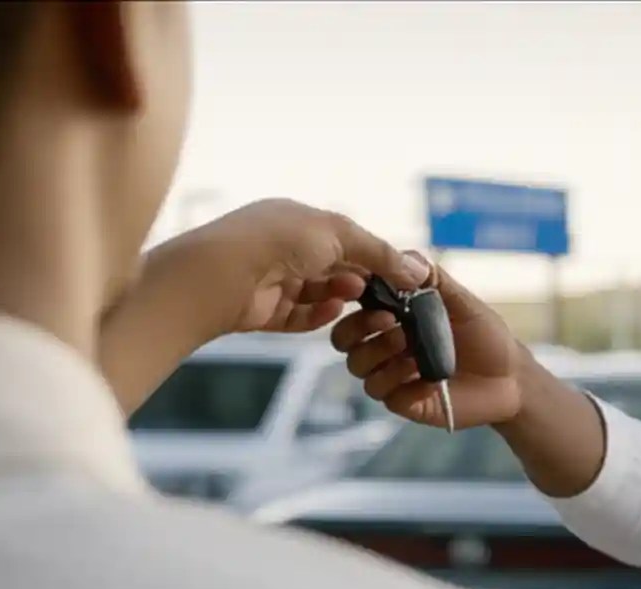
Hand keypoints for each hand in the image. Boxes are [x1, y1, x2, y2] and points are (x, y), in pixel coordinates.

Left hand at [157, 198, 431, 337]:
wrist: (224, 273)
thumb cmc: (279, 240)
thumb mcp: (339, 234)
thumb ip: (379, 252)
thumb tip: (416, 271)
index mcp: (295, 219)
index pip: (339, 236)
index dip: (367, 253)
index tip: (394, 271)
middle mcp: (281, 247)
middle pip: (329, 267)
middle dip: (355, 277)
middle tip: (383, 292)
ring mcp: (271, 280)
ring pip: (315, 293)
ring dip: (338, 295)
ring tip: (357, 301)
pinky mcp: (263, 311)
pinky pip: (297, 317)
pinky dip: (316, 316)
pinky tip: (333, 313)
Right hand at [330, 262, 532, 429]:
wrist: (511, 377)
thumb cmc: (485, 335)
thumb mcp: (461, 301)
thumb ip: (433, 279)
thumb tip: (406, 258)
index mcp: (393, 319)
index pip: (354, 309)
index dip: (352, 302)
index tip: (368, 292)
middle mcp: (385, 348)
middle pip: (344, 342)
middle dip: (359, 330)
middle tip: (390, 323)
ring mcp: (392, 376)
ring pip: (359, 368)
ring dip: (381, 354)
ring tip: (412, 350)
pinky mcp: (404, 402)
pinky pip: (383, 393)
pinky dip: (401, 382)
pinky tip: (427, 376)